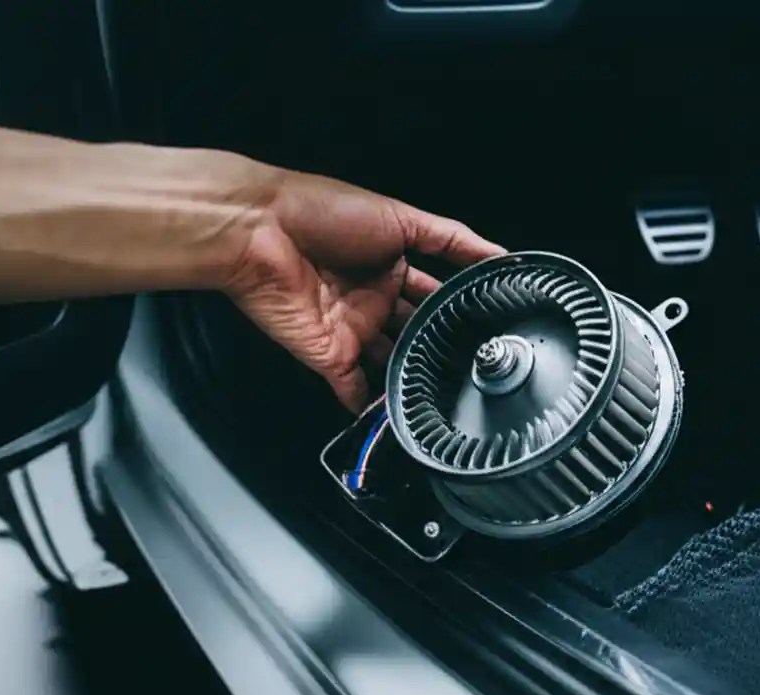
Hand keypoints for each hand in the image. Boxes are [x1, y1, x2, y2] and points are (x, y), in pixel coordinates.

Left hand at [222, 169, 503, 411]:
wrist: (259, 231)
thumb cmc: (320, 211)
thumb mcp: (400, 217)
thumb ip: (452, 240)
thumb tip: (501, 254)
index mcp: (390, 263)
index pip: (435, 293)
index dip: (461, 310)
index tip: (494, 328)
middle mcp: (372, 299)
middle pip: (416, 332)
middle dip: (442, 348)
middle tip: (478, 367)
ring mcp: (352, 330)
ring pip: (391, 364)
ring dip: (414, 380)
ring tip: (451, 397)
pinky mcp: (328, 356)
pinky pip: (355, 389)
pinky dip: (375, 407)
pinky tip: (400, 418)